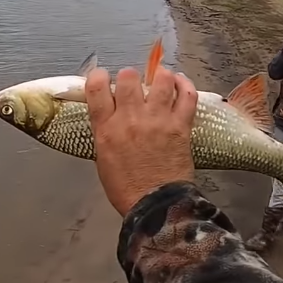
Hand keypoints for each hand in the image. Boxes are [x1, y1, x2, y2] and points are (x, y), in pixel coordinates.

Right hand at [84, 65, 197, 214]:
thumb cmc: (126, 188)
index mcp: (106, 128)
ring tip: (160, 79)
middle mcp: (130, 119)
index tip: (102, 79)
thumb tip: (109, 115)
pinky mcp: (180, 126)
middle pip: (128, 77)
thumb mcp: (102, 159)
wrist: (155, 206)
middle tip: (134, 84)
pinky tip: (180, 82)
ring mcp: (157, 120)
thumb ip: (105, 132)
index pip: (96, 87)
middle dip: (130, 76)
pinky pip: (187, 95)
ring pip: (160, 79)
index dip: (98, 76)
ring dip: (160, 76)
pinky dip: (185, 85)